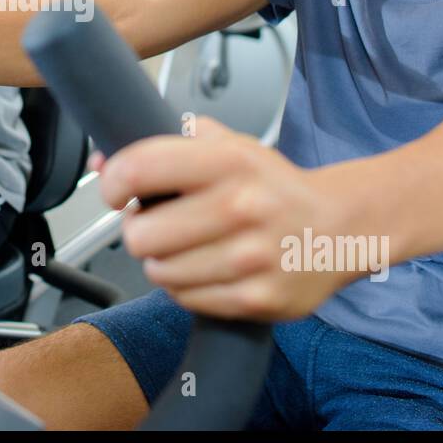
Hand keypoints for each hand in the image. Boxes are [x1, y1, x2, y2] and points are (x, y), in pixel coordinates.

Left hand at [98, 116, 360, 321]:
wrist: (340, 228)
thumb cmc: (275, 188)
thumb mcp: (231, 147)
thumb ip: (168, 144)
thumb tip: (102, 158)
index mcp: (229, 161)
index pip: (140, 168)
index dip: (113, 182)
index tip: (116, 189)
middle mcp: (240, 207)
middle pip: (140, 234)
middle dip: (138, 229)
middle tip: (155, 223)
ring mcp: (250, 257)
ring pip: (159, 271)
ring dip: (161, 261)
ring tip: (184, 247)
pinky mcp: (256, 298)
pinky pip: (186, 299)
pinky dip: (186, 287)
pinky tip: (205, 268)